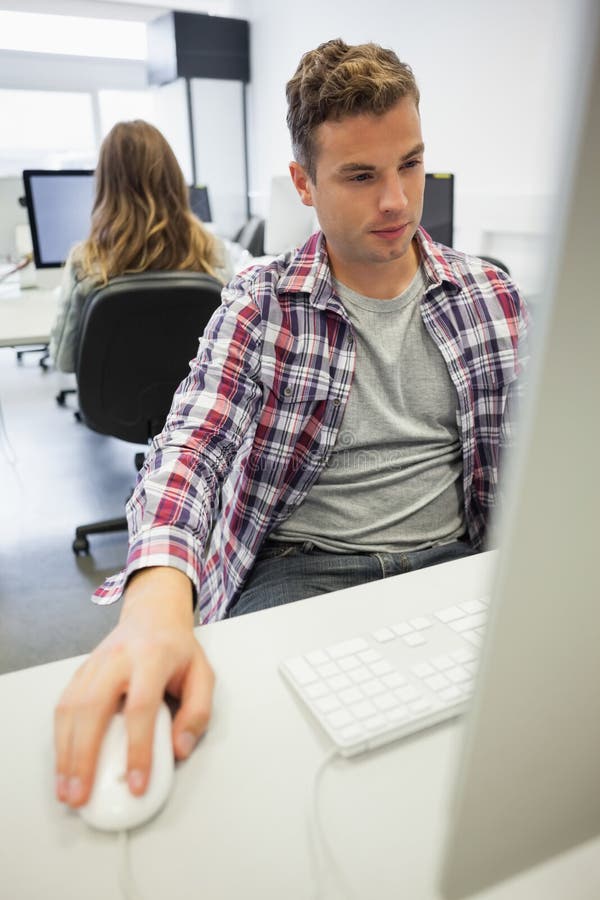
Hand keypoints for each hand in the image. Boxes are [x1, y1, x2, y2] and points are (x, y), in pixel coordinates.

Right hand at [54, 566, 213, 807]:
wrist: (154, 613)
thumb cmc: (178, 649)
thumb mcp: (203, 674)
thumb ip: (198, 713)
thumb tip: (178, 749)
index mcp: (153, 658)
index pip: (141, 708)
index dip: (138, 750)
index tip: (137, 784)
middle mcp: (119, 658)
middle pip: (93, 708)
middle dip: (84, 757)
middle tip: (82, 795)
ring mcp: (95, 663)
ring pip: (71, 708)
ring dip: (65, 753)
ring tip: (67, 790)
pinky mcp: (81, 671)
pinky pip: (64, 706)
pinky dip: (60, 739)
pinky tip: (63, 764)